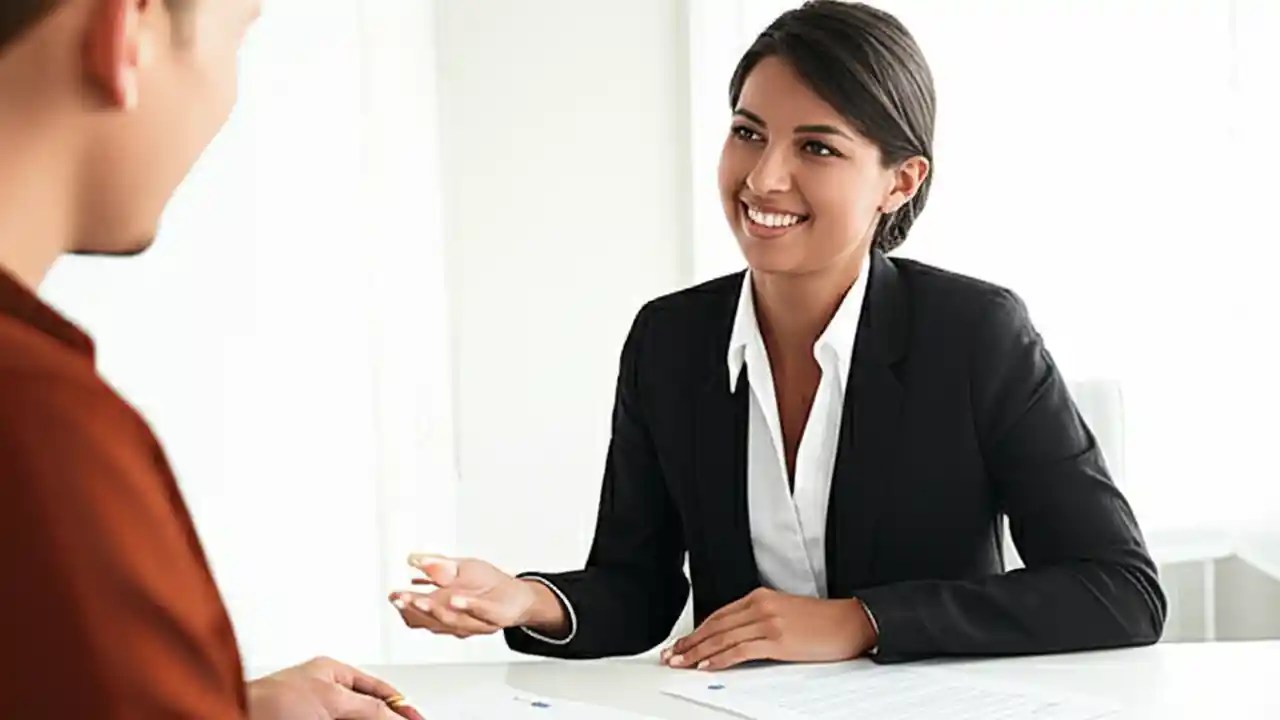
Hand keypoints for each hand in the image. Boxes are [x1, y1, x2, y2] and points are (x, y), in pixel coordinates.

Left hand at [246, 656, 423, 719]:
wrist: (235, 716)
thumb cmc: (269, 700)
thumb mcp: (330, 700)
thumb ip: (368, 708)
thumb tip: (397, 716)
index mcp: (331, 673)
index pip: (377, 690)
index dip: (399, 706)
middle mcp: (324, 695)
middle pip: (367, 711)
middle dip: (386, 719)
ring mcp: (314, 716)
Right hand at [389, 553, 550, 638]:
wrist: (519, 598)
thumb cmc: (488, 584)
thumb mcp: (459, 568)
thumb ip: (436, 565)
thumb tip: (412, 557)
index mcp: (444, 607)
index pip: (417, 611)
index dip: (404, 605)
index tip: (393, 596)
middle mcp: (455, 618)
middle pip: (430, 617)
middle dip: (414, 608)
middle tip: (400, 598)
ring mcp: (473, 619)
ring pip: (450, 619)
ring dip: (434, 610)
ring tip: (420, 600)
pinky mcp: (494, 614)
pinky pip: (480, 612)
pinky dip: (467, 606)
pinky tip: (456, 598)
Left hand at [661, 588, 876, 670]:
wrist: (851, 622)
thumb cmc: (822, 621)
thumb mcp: (784, 612)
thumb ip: (759, 620)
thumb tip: (734, 638)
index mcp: (760, 597)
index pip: (718, 615)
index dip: (696, 630)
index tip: (681, 642)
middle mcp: (761, 606)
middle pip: (715, 626)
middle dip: (690, 641)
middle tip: (671, 654)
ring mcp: (768, 622)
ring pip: (722, 638)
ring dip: (698, 651)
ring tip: (681, 662)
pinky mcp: (777, 640)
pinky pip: (740, 650)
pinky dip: (719, 658)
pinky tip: (707, 665)